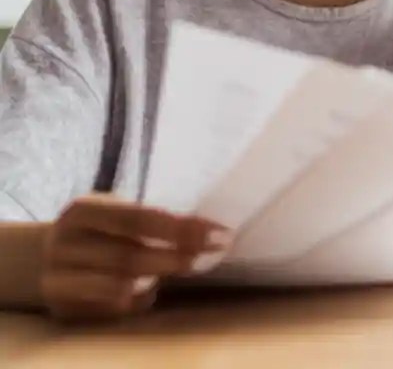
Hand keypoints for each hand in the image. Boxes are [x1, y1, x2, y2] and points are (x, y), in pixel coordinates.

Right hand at [41, 194, 231, 321]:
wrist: (45, 257)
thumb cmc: (101, 231)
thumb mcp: (117, 214)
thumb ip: (151, 221)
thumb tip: (209, 232)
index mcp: (83, 210)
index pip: (137, 218)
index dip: (181, 228)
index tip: (220, 235)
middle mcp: (64, 242)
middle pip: (127, 256)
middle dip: (174, 258)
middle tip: (210, 256)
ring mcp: (57, 277)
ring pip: (118, 286)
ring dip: (154, 281)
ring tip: (179, 271)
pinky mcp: (62, 307)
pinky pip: (110, 309)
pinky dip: (136, 302)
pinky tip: (149, 293)